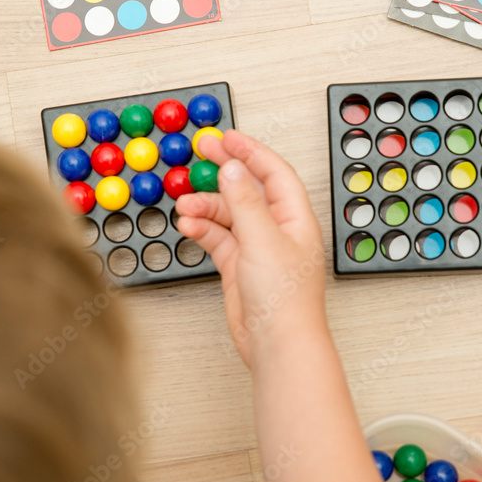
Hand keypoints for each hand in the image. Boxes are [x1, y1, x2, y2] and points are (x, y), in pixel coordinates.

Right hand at [175, 130, 326, 367]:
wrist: (278, 343)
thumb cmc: (285, 299)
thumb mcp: (263, 239)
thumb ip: (245, 201)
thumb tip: (234, 168)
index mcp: (295, 218)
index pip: (273, 172)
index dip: (251, 151)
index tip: (227, 137)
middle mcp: (278, 230)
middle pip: (249, 189)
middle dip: (224, 170)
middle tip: (202, 152)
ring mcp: (258, 248)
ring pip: (229, 214)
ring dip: (206, 206)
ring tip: (185, 204)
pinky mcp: (240, 267)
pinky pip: (218, 237)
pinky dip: (203, 229)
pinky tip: (189, 226)